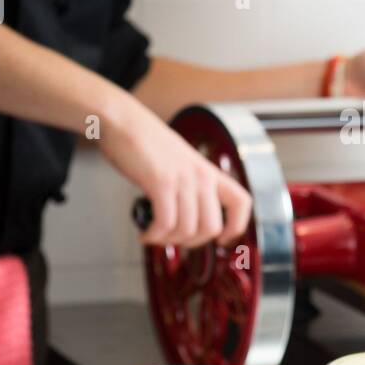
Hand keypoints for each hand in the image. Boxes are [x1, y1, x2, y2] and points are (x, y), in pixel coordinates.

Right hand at [98, 91, 251, 247]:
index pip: (241, 201)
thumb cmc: (146, 142)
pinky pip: (165, 223)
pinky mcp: (161, 183)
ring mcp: (183, 179)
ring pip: (187, 230)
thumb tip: (186, 215)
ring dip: (168, 240)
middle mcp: (201, 176)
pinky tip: (145, 233)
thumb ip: (189, 185)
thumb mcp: (180, 163)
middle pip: (212, 227)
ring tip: (154, 235)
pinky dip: (154, 235)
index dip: (236, 226)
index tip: (222, 239)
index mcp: (209, 171)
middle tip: (174, 239)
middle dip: (192, 242)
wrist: (123, 121)